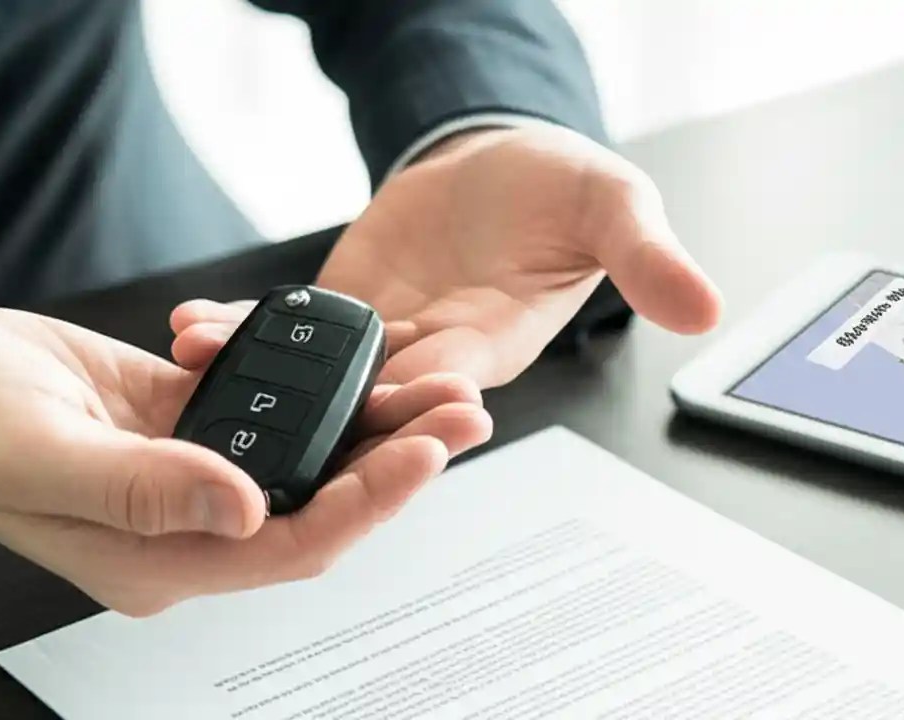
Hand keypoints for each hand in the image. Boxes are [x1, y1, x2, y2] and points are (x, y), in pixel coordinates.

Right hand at [0, 307, 490, 615]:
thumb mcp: (41, 453)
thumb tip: (244, 508)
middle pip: (318, 505)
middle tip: (464, 410)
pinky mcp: (192, 426)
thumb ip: (142, 487)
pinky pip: (274, 414)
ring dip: (372, 424)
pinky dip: (321, 390)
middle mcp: (188, 529)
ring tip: (437, 382)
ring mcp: (194, 477)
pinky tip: (361, 359)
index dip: (365, 504)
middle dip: (396, 462)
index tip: (424, 454)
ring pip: (308, 460)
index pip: (289, 547)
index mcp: (157, 561)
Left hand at [169, 124, 721, 387]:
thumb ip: (647, 258)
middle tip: (263, 419)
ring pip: (314, 374)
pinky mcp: (339, 307)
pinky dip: (243, 334)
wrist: (500, 162)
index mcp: (495, 345)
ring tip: (203, 362)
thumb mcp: (613, 207)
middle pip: (371, 397)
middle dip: (318, 411)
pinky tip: (195, 332)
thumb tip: (708, 307)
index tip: (393, 400)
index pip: (459, 383)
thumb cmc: (559, 189)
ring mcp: (379, 336)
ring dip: (260, 378)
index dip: (428, 398)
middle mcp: (431, 354)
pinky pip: (286, 332)